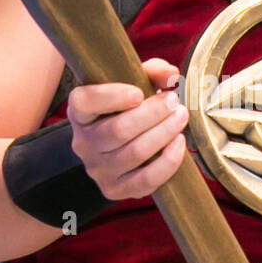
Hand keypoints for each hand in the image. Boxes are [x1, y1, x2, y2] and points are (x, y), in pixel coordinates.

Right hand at [66, 57, 188, 199]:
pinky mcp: (115, 190)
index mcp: (80, 112)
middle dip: (153, 114)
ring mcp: (98, 169)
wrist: (116, 148)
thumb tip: (170, 75)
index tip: (138, 92)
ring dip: (164, 133)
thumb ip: (150, 72)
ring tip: (181, 117)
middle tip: (174, 102)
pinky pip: (145, 180)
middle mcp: (83, 143)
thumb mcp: (132, 84)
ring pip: (135, 153)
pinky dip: (167, 162)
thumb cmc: (126, 110)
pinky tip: (178, 143)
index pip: (85, 102)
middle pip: (118, 130)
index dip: (111, 97)